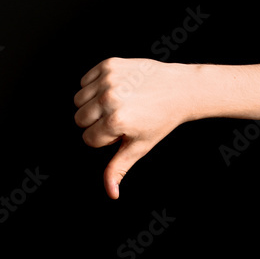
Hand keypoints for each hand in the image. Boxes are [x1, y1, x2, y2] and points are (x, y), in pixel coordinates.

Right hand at [74, 58, 194, 198]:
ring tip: (115, 104)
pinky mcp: (109, 64)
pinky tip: (115, 90)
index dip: (104, 139)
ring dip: (92, 105)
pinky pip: (84, 81)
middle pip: (79, 119)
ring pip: (78, 100)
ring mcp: (109, 80)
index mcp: (116, 122)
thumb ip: (118, 169)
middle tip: (119, 118)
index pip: (88, 138)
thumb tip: (111, 193)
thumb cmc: (161, 120)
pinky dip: (94, 87)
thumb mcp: (139, 147)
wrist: (181, 88)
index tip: (122, 131)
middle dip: (95, 122)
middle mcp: (110, 99)